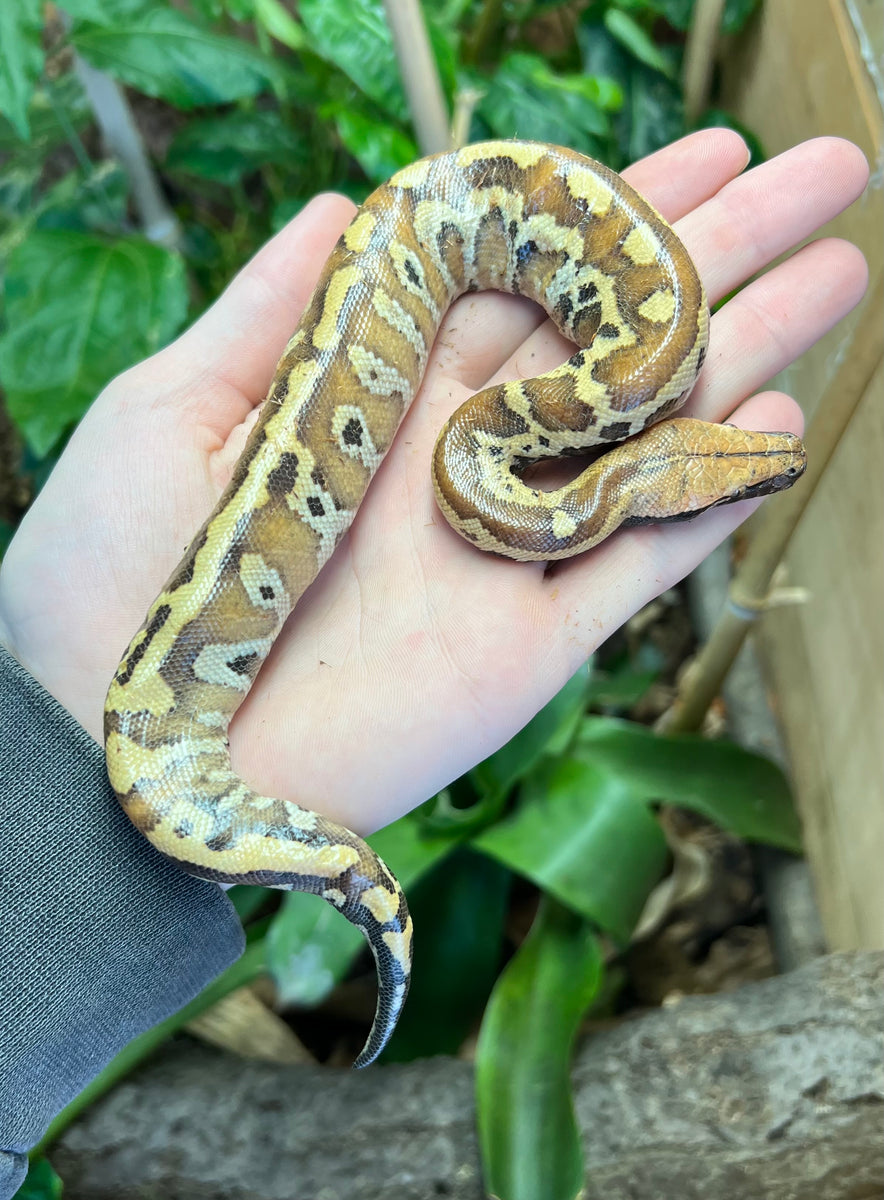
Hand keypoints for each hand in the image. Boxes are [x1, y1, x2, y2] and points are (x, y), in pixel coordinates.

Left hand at [0, 130, 866, 834]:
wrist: (120, 749)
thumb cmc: (111, 578)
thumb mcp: (173, 415)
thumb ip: (269, 314)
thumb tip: (341, 202)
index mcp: (379, 390)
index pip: (521, 278)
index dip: (611, 213)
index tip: (705, 147)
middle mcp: (456, 459)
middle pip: (609, 340)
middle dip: (717, 258)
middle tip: (822, 181)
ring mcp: (502, 550)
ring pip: (649, 436)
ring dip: (746, 355)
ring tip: (839, 276)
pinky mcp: (528, 644)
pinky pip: (638, 560)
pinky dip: (710, 498)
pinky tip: (783, 424)